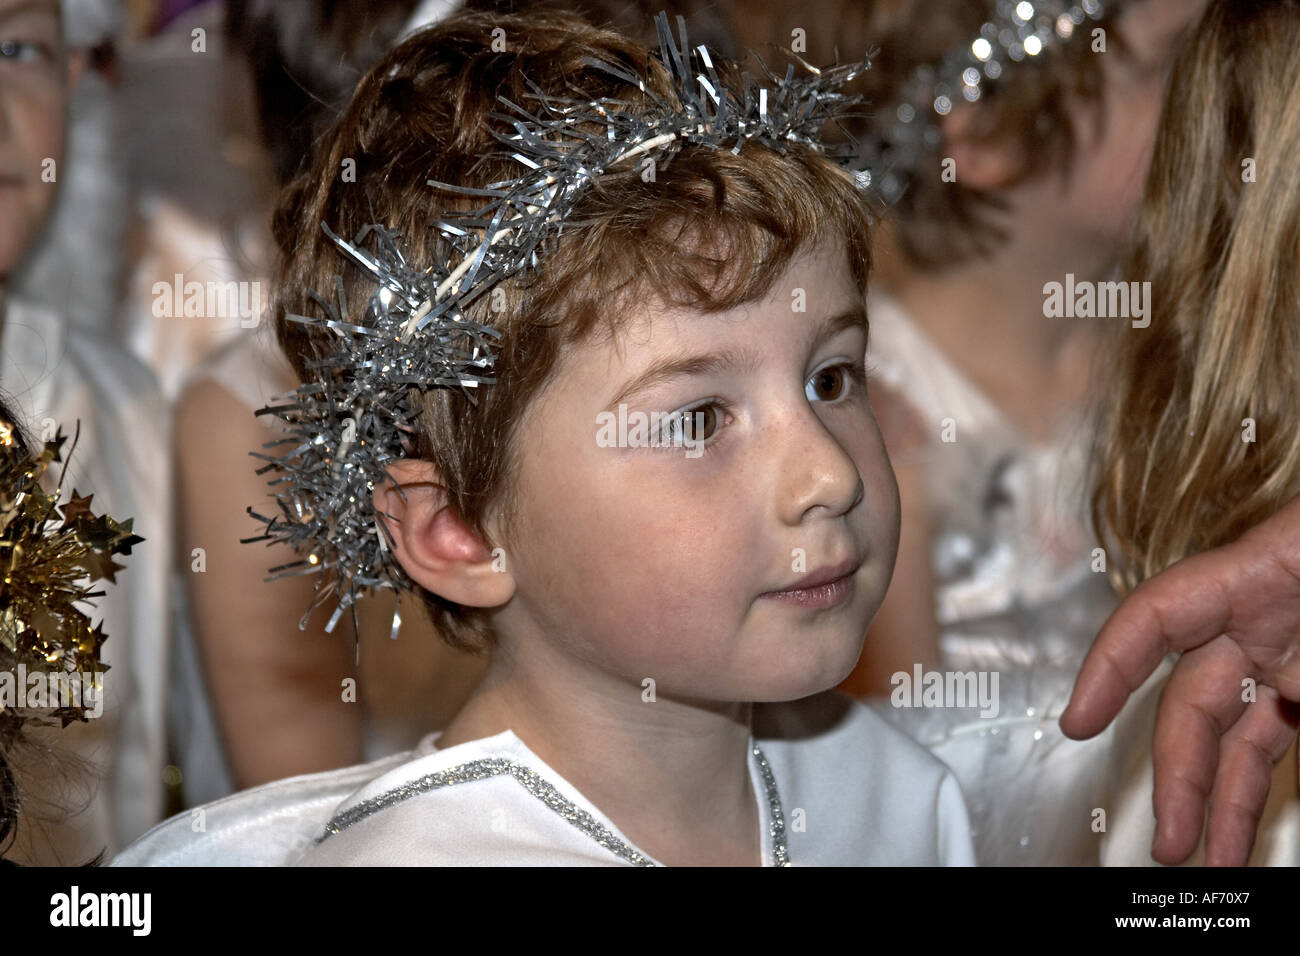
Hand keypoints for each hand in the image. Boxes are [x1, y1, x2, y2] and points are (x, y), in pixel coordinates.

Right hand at [1060, 494, 1299, 864]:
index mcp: (1267, 569)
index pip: (1160, 614)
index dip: (1109, 665)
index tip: (1079, 722)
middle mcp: (1265, 615)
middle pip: (1194, 698)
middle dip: (1176, 773)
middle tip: (1171, 841)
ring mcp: (1290, 651)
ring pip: (1233, 733)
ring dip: (1214, 798)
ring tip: (1206, 857)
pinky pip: (1272, 741)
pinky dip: (1251, 786)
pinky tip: (1243, 825)